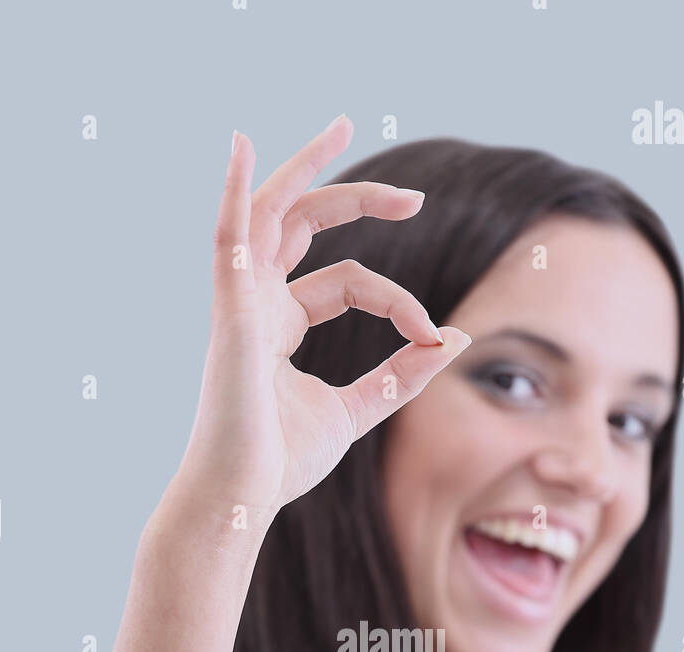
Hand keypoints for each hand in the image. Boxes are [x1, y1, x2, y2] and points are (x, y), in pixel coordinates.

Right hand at [177, 113, 471, 514]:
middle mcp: (256, 303)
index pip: (348, 283)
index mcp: (279, 326)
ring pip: (271, 211)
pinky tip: (244, 146)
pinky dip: (236, 189)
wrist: (239, 497)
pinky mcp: (229, 312)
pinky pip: (229, 236)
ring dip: (305, 165)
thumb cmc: (280, 462)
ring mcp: (239, 302)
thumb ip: (401, 376)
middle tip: (414, 199)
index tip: (432, 337)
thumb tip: (453, 340)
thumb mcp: (357, 412)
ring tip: (342, 123)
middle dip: (358, 200)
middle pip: (305, 225)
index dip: (399, 300)